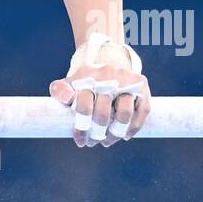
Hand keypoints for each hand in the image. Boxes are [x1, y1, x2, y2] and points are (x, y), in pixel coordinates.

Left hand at [49, 33, 150, 147]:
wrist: (108, 59)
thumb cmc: (85, 81)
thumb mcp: (69, 83)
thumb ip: (60, 90)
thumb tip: (68, 99)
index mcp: (87, 76)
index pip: (84, 105)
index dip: (82, 128)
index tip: (81, 141)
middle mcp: (108, 75)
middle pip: (103, 112)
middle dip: (98, 133)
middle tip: (94, 142)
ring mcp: (126, 79)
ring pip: (125, 113)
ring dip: (116, 133)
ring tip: (108, 141)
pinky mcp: (141, 84)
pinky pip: (142, 110)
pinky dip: (134, 127)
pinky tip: (125, 135)